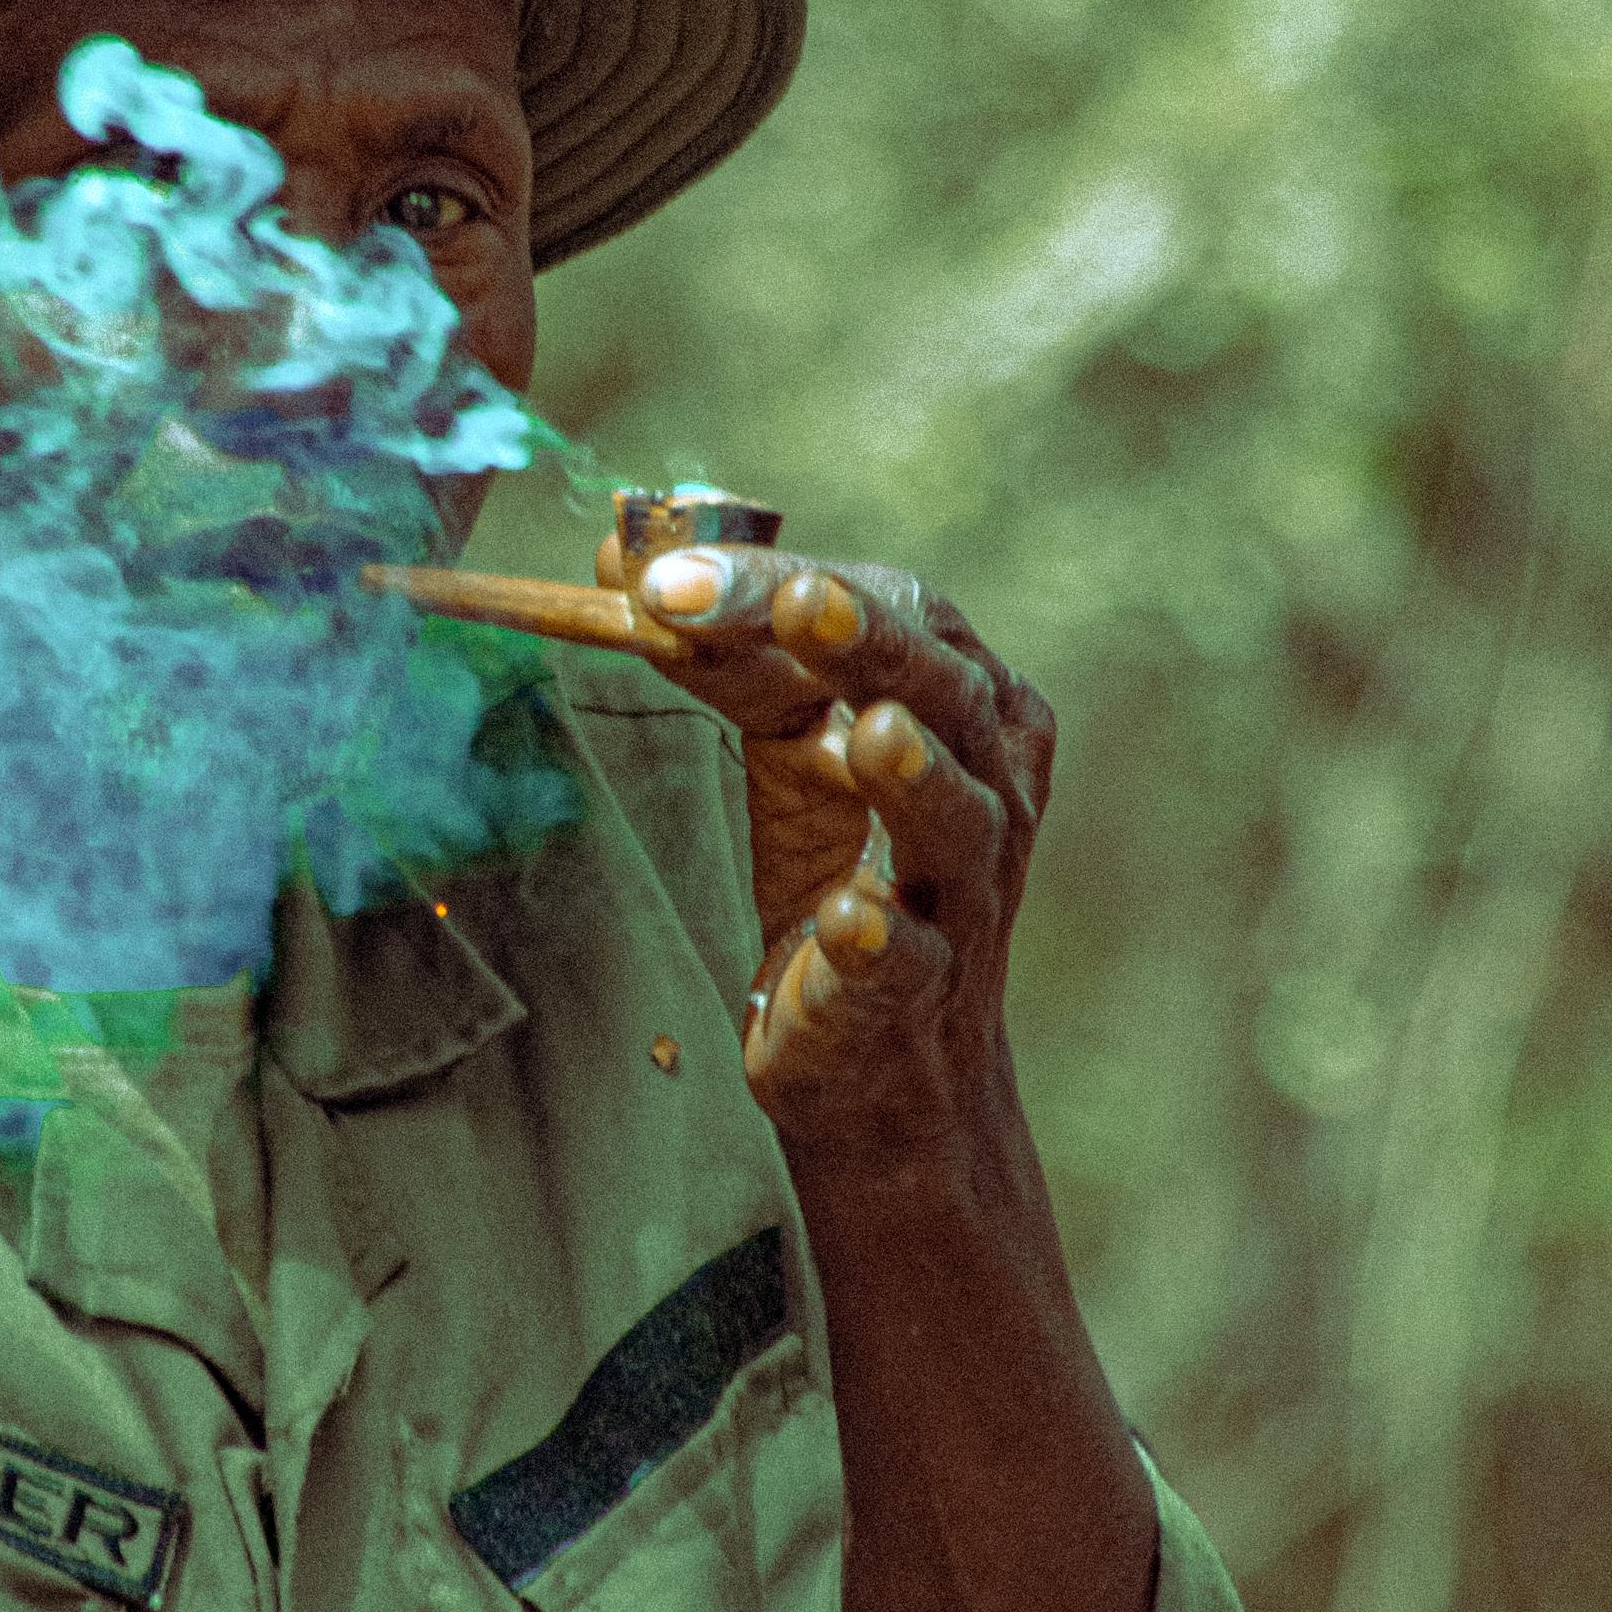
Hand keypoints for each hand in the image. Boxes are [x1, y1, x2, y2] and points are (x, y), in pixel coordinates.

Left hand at [611, 532, 1057, 1182]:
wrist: (883, 1060)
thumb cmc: (841, 875)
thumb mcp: (786, 751)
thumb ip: (723, 656)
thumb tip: (623, 552)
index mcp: (966, 704)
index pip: (898, 610)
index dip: (785, 586)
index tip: (671, 576)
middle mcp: (988, 786)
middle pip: (946, 694)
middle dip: (870, 644)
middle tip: (801, 601)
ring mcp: (962, 895)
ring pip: (960, 822)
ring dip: (915, 775)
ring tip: (871, 732)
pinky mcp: (918, 994)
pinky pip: (912, 960)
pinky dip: (883, 937)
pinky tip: (847, 914)